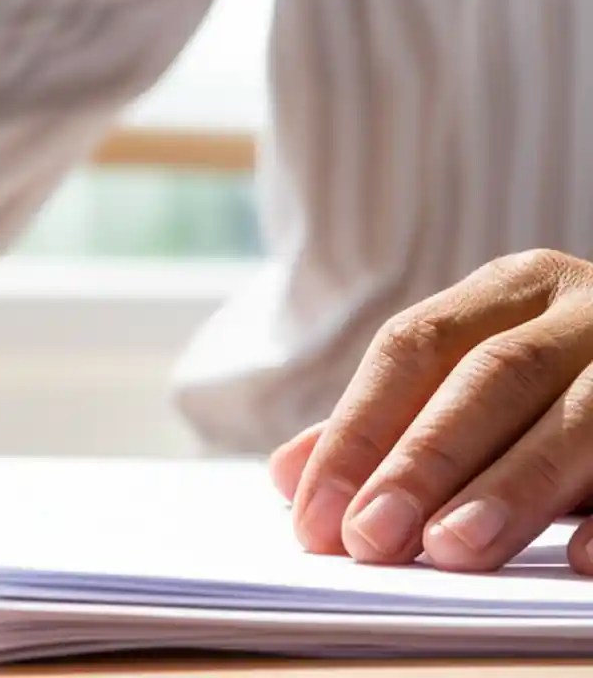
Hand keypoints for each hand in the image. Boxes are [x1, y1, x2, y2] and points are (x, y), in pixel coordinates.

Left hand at [270, 249, 592, 572]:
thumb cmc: (555, 382)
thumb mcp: (471, 382)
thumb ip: (387, 423)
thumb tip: (288, 476)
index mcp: (511, 290)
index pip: (413, 348)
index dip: (358, 430)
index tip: (314, 513)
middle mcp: (587, 308)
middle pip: (494, 376)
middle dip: (426, 460)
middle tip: (371, 538)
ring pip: (584, 418)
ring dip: (514, 488)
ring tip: (452, 550)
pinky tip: (583, 561)